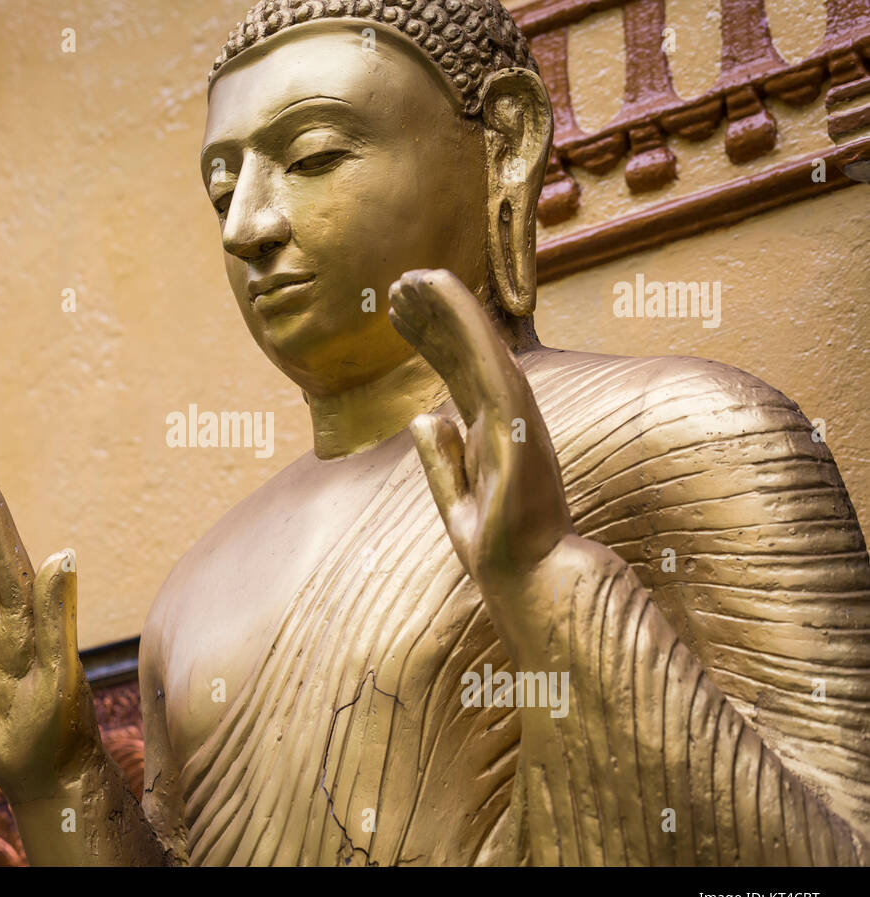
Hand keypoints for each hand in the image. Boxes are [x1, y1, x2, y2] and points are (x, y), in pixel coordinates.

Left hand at [388, 269, 574, 602]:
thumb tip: (424, 417)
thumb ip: (442, 461)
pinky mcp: (517, 424)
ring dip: (448, 309)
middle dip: (434, 316)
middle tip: (398, 284)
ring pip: (480, 348)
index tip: (399, 312)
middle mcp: (506, 418)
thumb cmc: (504, 551)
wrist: (534, 582)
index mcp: (491, 434)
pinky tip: (443, 296)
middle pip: (466, 354)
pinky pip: (489, 362)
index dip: (430, 339)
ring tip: (410, 279)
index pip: (457, 375)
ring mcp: (515, 418)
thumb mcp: (457, 503)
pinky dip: (467, 325)